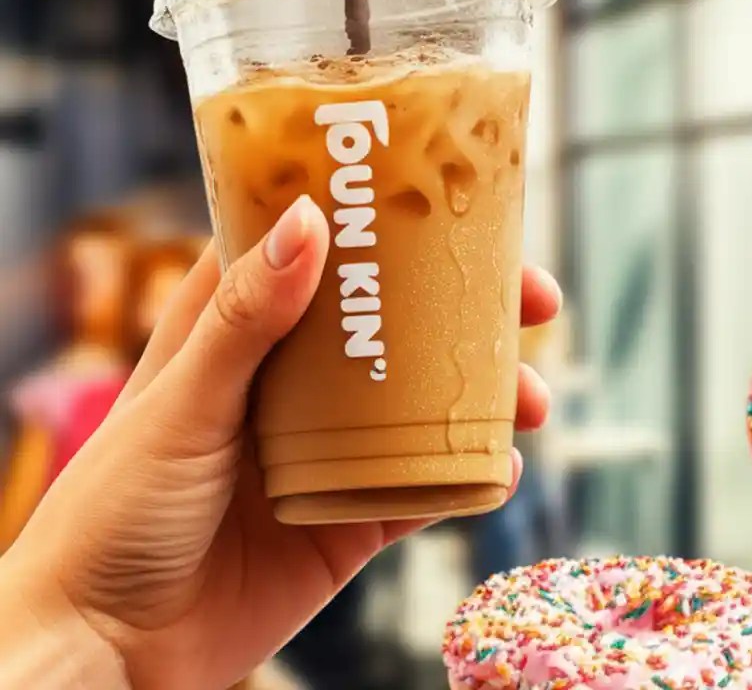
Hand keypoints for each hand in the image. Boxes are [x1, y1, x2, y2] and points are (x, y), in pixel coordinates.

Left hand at [0, 199, 562, 689]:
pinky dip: (469, 476)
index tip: (461, 209)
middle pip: (398, 326)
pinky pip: (425, 489)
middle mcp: (294, 385)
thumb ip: (246, 321)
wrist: (112, 646)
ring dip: (486, 396)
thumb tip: (309, 221)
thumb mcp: (181, 405)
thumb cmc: (112, 513)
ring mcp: (329, 452)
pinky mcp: (351, 520)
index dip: (393, 226)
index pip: (325, 254)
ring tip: (533, 400)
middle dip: (473, 312)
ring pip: (427, 404)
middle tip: (536, 302)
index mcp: (240, 334)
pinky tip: (501, 466)